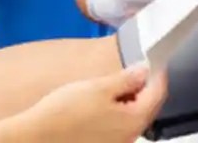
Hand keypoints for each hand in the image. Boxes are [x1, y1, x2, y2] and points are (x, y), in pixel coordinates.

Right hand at [17, 64, 168, 142]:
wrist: (39, 135)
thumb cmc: (65, 113)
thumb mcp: (98, 87)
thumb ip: (125, 79)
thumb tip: (143, 71)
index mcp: (133, 120)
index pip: (157, 94)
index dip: (157, 74)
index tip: (154, 62)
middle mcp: (129, 136)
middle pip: (147, 107)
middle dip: (144, 87)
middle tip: (135, 69)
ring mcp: (117, 142)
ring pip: (132, 116)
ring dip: (130, 99)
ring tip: (114, 84)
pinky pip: (119, 125)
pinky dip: (117, 111)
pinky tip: (102, 102)